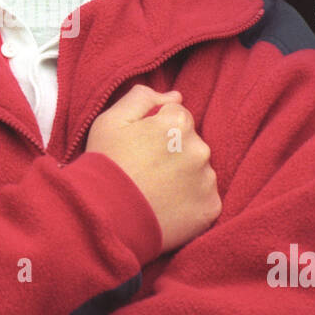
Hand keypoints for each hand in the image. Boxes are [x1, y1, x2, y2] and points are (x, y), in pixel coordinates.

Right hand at [86, 85, 220, 255]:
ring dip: (183, 176)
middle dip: (174, 152)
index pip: (178, 115)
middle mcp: (199, 148)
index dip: (156, 130)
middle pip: (191, 142)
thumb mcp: (110, 121)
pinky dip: (190, 202)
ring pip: (199, 170)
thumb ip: (143, 98)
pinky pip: (205, 198)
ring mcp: (207, 180)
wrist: (103, 218)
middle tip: (146, 171)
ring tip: (154, 191)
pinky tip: (166, 206)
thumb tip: (176, 95)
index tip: (141, 148)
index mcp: (178, 123)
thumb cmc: (105, 166)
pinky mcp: (210, 208)